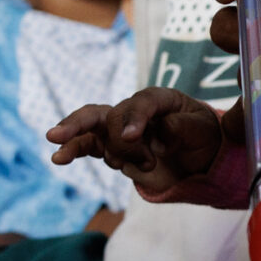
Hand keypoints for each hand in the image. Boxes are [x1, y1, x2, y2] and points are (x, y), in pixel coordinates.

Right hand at [48, 89, 248, 206]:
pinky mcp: (110, 147)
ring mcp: (119, 128)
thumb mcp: (202, 131)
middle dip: (102, 129)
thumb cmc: (203, 137)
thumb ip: (182, 128)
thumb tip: (160, 133)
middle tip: (78, 139)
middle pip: (113, 114)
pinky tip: (58, 157)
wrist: (199, 158)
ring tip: (93, 161)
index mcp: (160, 100)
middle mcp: (135, 110)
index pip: (144, 103)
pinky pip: (87, 145)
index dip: (136, 118)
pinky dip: (73, 150)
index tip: (133, 138)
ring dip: (92, 145)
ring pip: (92, 126)